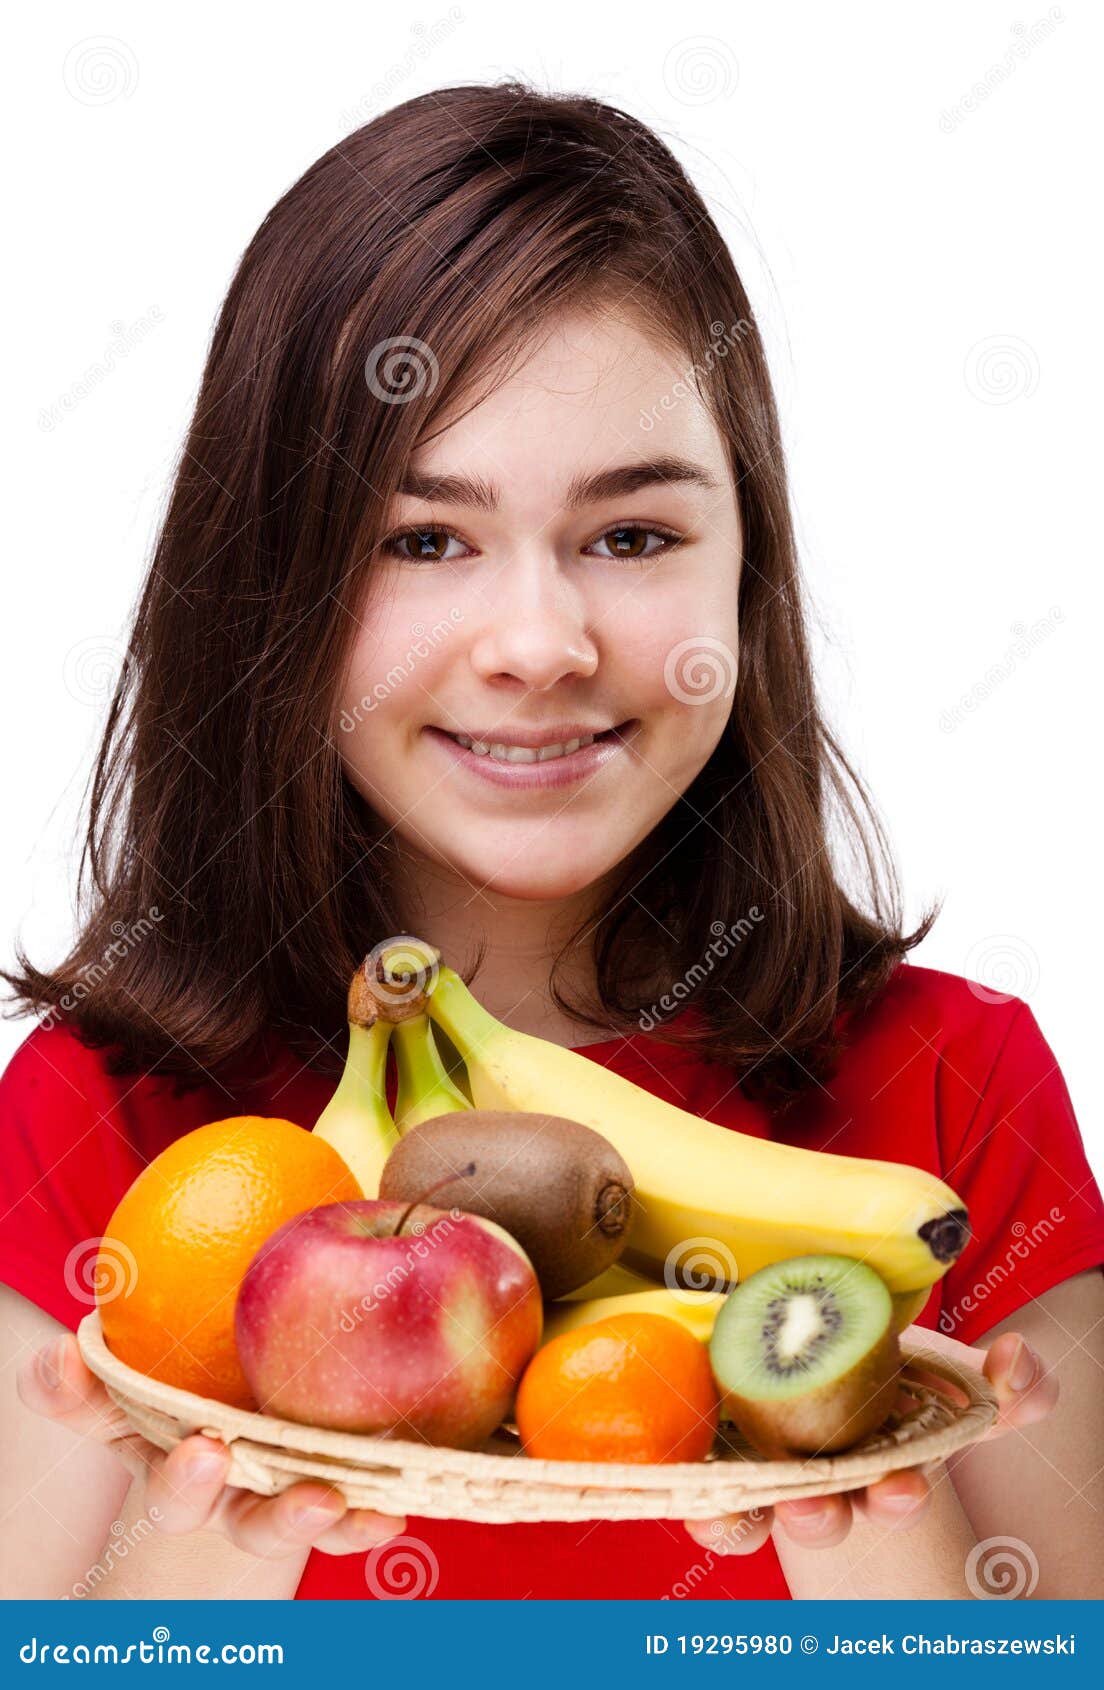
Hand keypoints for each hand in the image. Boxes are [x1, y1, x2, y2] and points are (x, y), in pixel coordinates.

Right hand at [18, 1333, 406, 1557]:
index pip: (96, 1404)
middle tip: (207, 1451)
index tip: (70, 1354)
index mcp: (149, 1421)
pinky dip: (358, 1527)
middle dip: (186, 1483)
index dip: (71, 1386)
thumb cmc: (238, 1343)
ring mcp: (258, 1502)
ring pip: (260, 1524)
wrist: (311, 1382)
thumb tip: (102, 1295)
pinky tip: (386, 1517)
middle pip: (177, 1498)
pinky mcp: (324, 1511)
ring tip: (320, 1500)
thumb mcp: (209, 1313)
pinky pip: (340, 1526)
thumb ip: (166, 1291)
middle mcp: (198, 1477)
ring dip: (286, 1518)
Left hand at [684, 1324, 1057, 1553]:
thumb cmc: (897, 1370)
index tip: (900, 1486)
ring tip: (721, 1511)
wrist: (822, 1334)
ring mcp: (758, 1463)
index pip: (889, 1497)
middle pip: (814, 1516)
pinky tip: (664, 1470)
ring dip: (736, 1519)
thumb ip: (1010, 1381)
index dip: (896, 1497)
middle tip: (811, 1505)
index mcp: (879, 1469)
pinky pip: (686, 1471)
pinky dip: (676, 1479)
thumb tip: (1015, 1360)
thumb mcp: (959, 1374)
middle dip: (816, 1519)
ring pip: (745, 1511)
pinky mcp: (705, 1439)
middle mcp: (817, 1479)